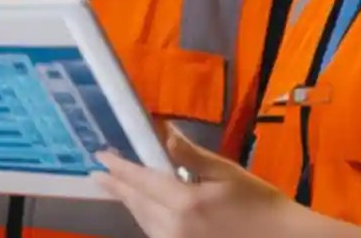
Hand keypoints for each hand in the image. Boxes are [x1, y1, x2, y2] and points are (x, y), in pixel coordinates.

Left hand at [92, 124, 299, 237]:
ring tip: (120, 188)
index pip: (141, 181)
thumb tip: (164, 133)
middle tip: (100, 174)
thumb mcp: (227, 172)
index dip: (119, 168)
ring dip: (131, 204)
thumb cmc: (261, 204)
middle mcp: (174, 229)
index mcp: (185, 203)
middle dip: (118, 187)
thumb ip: (191, 155)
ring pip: (144, 223)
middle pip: (137, 204)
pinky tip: (146, 211)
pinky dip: (146, 220)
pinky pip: (157, 235)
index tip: (100, 157)